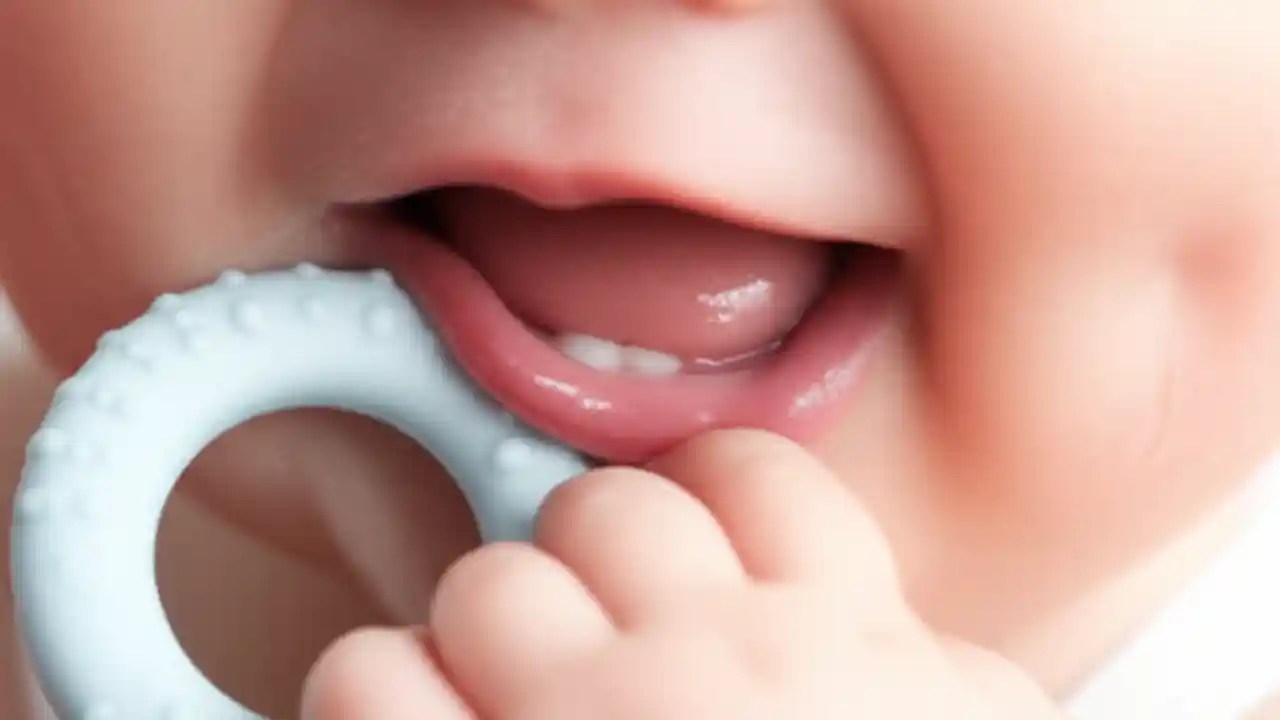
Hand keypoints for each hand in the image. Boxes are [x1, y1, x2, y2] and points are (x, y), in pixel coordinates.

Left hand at [301, 430, 1061, 718]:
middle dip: (584, 571)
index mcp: (842, 654)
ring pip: (482, 584)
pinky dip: (377, 706)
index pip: (748, 478)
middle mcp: (707, 664)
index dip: (701, 504)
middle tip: (590, 655)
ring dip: (480, 649)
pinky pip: (367, 679)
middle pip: (599, 512)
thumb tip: (889, 631)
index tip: (678, 555)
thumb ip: (928, 687)